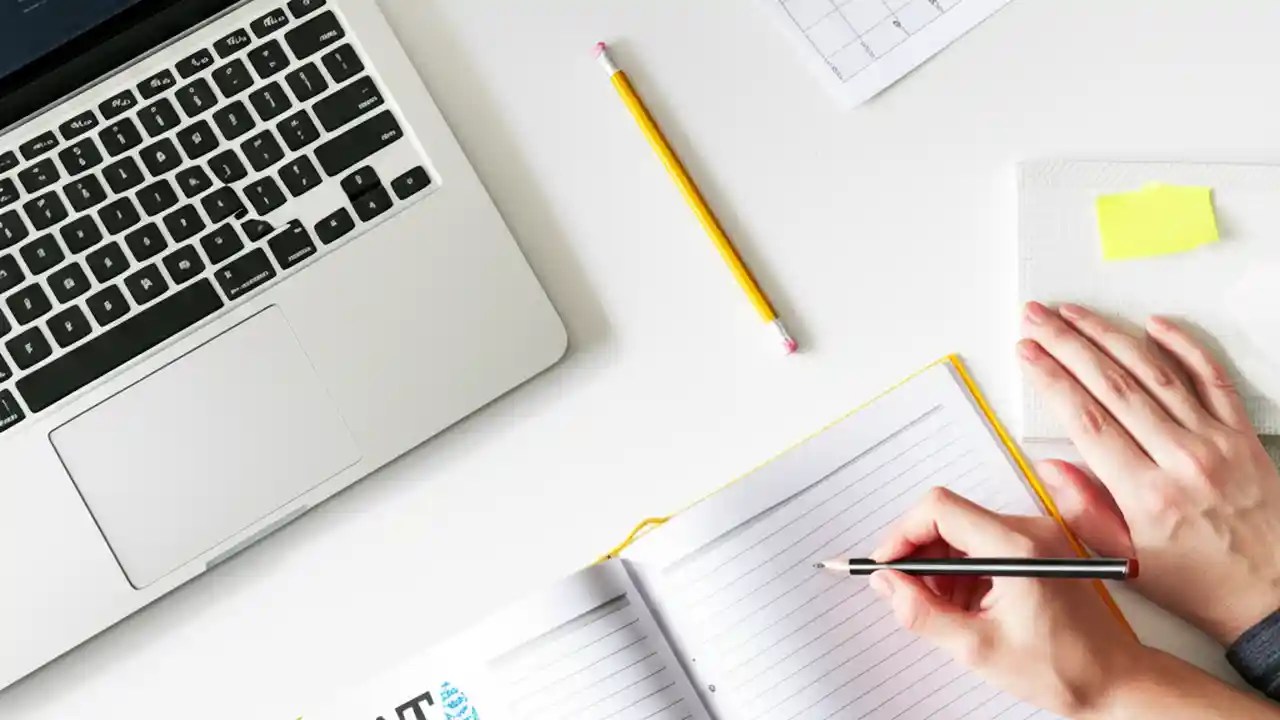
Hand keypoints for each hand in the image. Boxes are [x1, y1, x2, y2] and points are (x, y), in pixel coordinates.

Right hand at [870, 488, 1279, 719]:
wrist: (1116, 681)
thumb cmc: (1063, 670)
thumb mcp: (977, 649)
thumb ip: (921, 613)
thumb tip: (886, 584)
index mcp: (1017, 547)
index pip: (940, 509)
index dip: (903, 534)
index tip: (886, 564)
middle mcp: (1030, 530)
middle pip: (950, 518)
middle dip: (919, 555)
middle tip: (906, 593)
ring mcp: (1038, 536)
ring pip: (964, 532)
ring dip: (940, 566)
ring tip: (941, 609)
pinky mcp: (1040, 548)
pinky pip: (985, 544)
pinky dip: (964, 570)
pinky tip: (965, 605)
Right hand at [1019, 302, 1279, 644]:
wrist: (1277, 593)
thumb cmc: (1203, 585)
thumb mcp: (1129, 565)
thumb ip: (1086, 513)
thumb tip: (1050, 468)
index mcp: (1147, 494)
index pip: (1087, 419)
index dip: (1051, 378)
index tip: (1027, 352)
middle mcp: (1182, 458)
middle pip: (1112, 384)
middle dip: (1067, 344)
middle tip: (1038, 317)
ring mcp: (1216, 441)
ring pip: (1154, 372)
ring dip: (1110, 335)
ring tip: (1076, 313)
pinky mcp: (1242, 434)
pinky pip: (1211, 377)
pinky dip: (1183, 345)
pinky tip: (1155, 324)